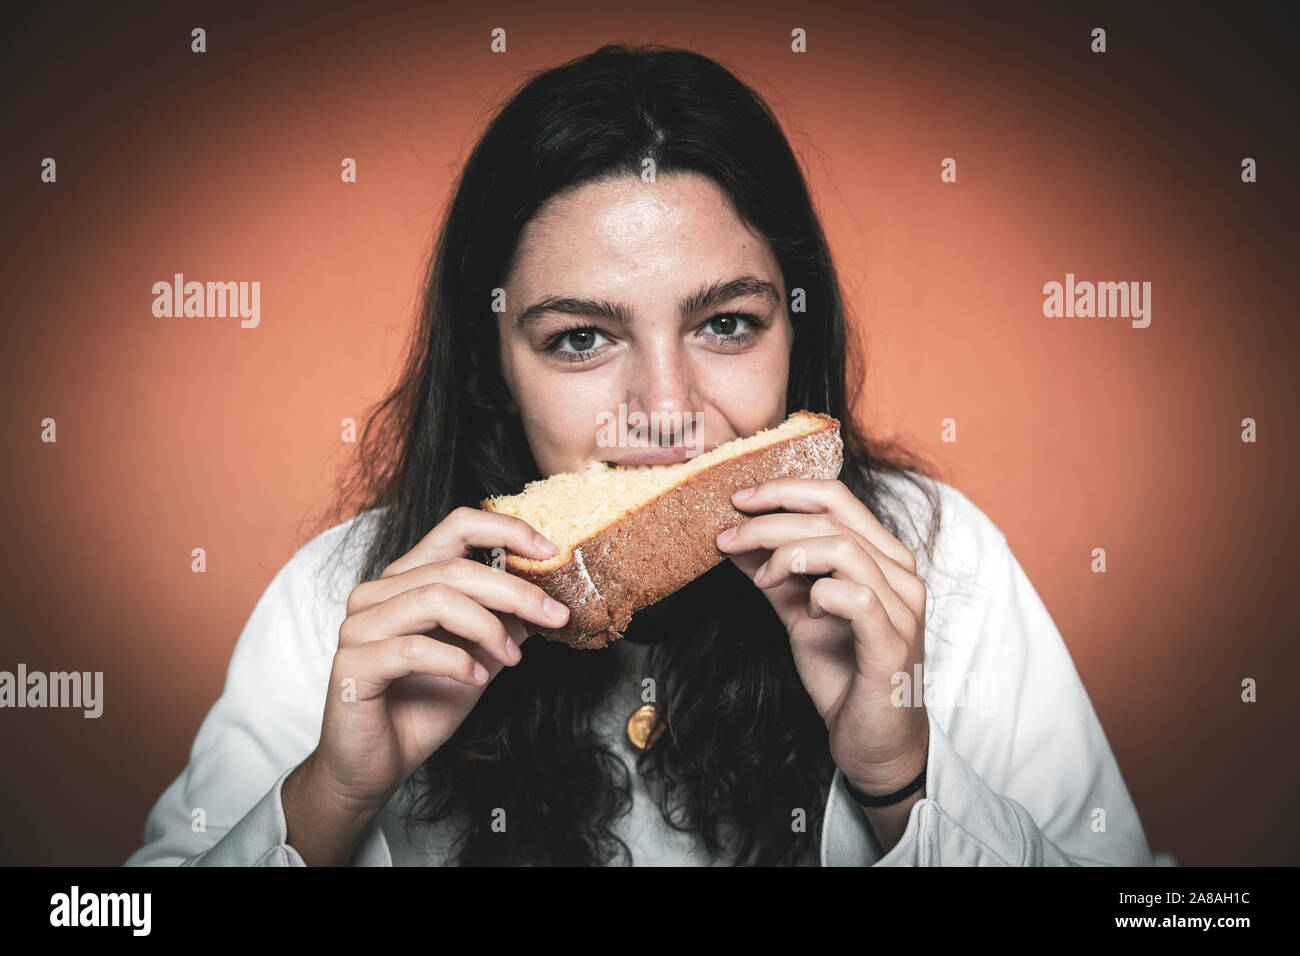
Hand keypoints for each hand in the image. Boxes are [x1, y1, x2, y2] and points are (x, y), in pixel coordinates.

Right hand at [310, 507, 570, 813]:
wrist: (377, 766)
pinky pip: (413, 648)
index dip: (506, 530)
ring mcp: (360, 626)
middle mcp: (378, 593)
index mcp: (407, 579)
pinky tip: (475, 678)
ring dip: (487, 627)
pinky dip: (455, 661)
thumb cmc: (425, 705)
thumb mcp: (480, 656)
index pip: (456, 527)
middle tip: (555, 615)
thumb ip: (504, 622)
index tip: (550, 550)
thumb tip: (548, 595)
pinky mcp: (352, 663)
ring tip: (512, 657)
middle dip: (515, 591)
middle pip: (455, 567)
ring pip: (435, 599)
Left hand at [715, 478, 929, 795]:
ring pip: (843, 549)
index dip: (784, 490)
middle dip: (770, 521)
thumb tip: (734, 540)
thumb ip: (775, 575)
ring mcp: (902, 607)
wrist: (873, 743)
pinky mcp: (893, 642)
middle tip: (727, 537)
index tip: (738, 500)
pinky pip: (857, 597)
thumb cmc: (844, 676)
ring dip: (787, 554)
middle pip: (833, 517)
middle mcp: (900, 574)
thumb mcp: (800, 615)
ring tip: (760, 577)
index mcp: (882, 559)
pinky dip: (820, 593)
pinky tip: (805, 610)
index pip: (836, 498)